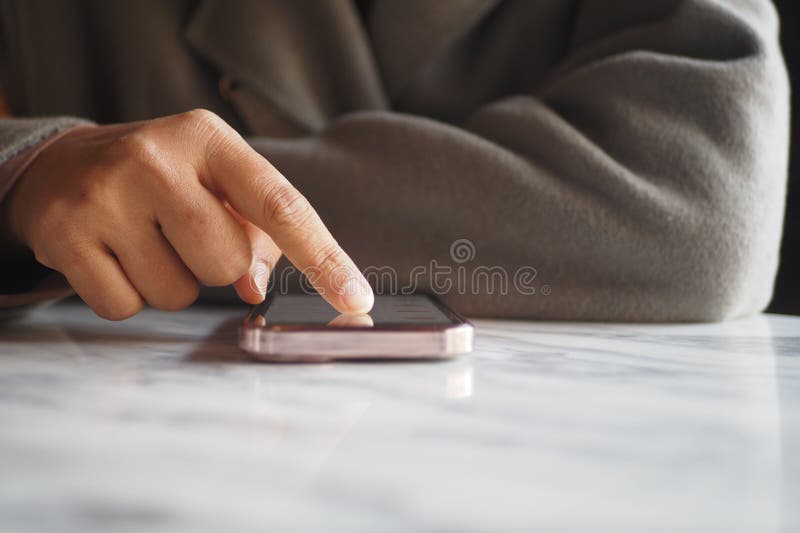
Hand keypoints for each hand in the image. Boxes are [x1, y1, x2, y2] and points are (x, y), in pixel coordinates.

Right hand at [4, 110, 372, 319]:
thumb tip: (255, 288)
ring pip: (179, 293)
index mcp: (207, 138)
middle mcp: (156, 158)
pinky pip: (127, 306)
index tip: (356, 298)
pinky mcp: (66, 235)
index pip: (280, 205)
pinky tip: (114, 257)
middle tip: (182, 236)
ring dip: (173, 283)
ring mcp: (106, 195)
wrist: (62, 167)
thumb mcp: (212, 181)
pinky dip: (129, 295)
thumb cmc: (158, 179)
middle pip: (228, 263)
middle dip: (217, 267)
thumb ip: (254, 231)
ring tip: (145, 242)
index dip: (323, 257)